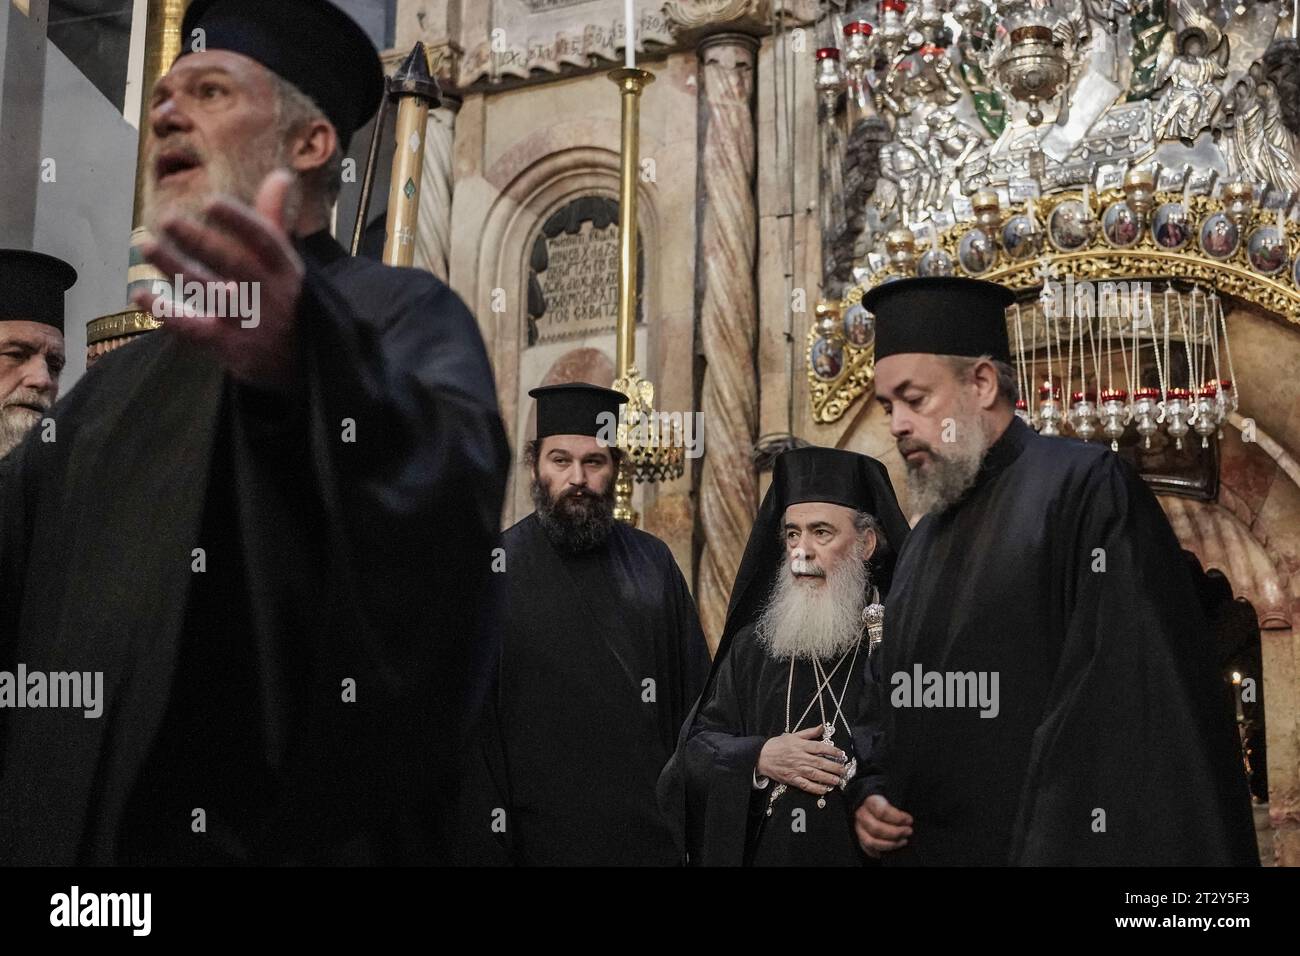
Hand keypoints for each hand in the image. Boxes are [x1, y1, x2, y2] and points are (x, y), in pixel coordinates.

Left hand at [132, 169, 305, 391]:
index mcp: (285, 269)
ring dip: (175, 268)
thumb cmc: (287, 301)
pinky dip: (166, 314)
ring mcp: (248, 322)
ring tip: (146, 244)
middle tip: (167, 219)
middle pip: (232, 265)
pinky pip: (194, 329)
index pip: (265, 241)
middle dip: (200, 242)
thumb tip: (280, 174)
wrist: (301, 363)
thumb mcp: (287, 263)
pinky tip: (140, 295)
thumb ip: (274, 220)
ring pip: (208, 292)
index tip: (212, 202)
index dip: (239, 221)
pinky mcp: (228, 346)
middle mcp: (269, 295)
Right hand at [757, 726, 847, 795]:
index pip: (820, 747)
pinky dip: (816, 789)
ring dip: (828, 778)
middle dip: (834, 767)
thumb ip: (809, 732)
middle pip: (820, 762)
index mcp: (801, 745)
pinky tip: (825, 790)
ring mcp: (797, 769)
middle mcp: (800, 758)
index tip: (841, 754)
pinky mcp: (792, 779)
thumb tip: (822, 727)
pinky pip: (806, 785)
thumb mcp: (793, 735)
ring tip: (838, 780)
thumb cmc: (777, 745)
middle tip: (844, 770)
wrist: (761, 757)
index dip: (832, 750)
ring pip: (816, 774)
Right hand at [854, 794, 912, 857]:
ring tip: (903, 841)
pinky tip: (890, 851)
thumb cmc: (886, 798)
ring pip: (871, 841)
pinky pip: (867, 848)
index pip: (882, 811)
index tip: (909, 820)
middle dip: (895, 832)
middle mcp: (861, 814)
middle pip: (876, 828)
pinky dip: (878, 851)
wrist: (869, 800)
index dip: (897, 818)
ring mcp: (858, 827)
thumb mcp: (892, 795)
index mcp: (869, 801)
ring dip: (890, 844)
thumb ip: (898, 805)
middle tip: (908, 831)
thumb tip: (908, 819)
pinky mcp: (859, 836)